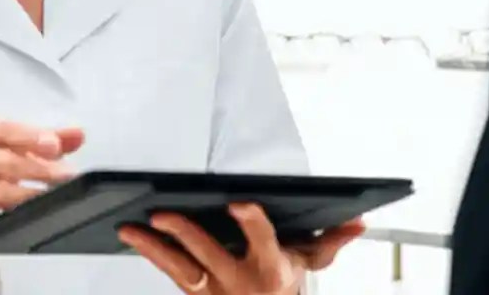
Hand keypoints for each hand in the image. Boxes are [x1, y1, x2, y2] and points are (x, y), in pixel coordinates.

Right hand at [0, 119, 83, 257]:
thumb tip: (77, 134)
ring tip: (46, 198)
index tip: (55, 145)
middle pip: (4, 162)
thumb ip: (42, 141)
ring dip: (20, 194)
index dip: (30, 137)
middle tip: (65, 176)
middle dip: (36, 169)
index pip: (6, 131)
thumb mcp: (5, 148)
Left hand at [118, 203, 364, 293]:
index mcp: (270, 268)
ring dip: (152, 248)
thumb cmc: (283, 283)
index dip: (251, 221)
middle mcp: (238, 281)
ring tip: (130, 228)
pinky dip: (150, 256)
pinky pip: (168, 275)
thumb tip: (359, 222)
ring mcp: (212, 291)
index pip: (262, 240)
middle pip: (208, 253)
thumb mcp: (308, 263)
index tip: (237, 202)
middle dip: (184, 232)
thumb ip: (330, 240)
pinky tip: (132, 238)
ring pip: (178, 269)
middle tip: (162, 213)